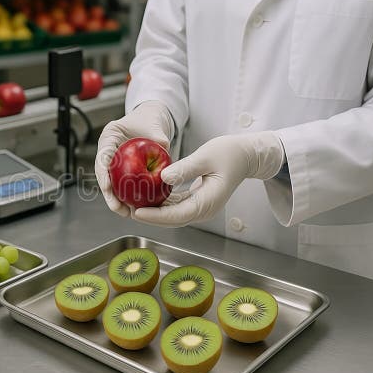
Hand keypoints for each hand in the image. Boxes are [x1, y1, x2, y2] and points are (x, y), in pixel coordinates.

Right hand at [95, 101, 174, 216]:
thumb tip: (163, 148)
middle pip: (104, 174)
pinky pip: (123, 185)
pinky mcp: (122, 170)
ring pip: (112, 183)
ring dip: (117, 200)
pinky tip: (135, 209)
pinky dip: (128, 196)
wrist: (151, 121)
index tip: (107, 187)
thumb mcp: (153, 125)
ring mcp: (114, 161)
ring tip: (126, 213)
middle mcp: (108, 150)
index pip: (102, 156)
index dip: (103, 173)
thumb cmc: (149, 119)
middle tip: (117, 207)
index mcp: (110, 136)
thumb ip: (157, 136)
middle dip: (108, 194)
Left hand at [133, 132, 284, 226]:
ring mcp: (200, 208)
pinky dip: (160, 204)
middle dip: (149, 217)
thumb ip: (186, 168)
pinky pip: (175, 207)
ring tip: (131, 205)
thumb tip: (162, 177)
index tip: (137, 212)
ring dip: (153, 212)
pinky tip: (145, 197)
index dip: (155, 216)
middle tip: (126, 210)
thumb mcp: (206, 156)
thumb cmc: (229, 153)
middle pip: (172, 219)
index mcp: (208, 202)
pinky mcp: (196, 202)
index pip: (177, 214)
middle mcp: (203, 210)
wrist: (246, 156)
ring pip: (172, 215)